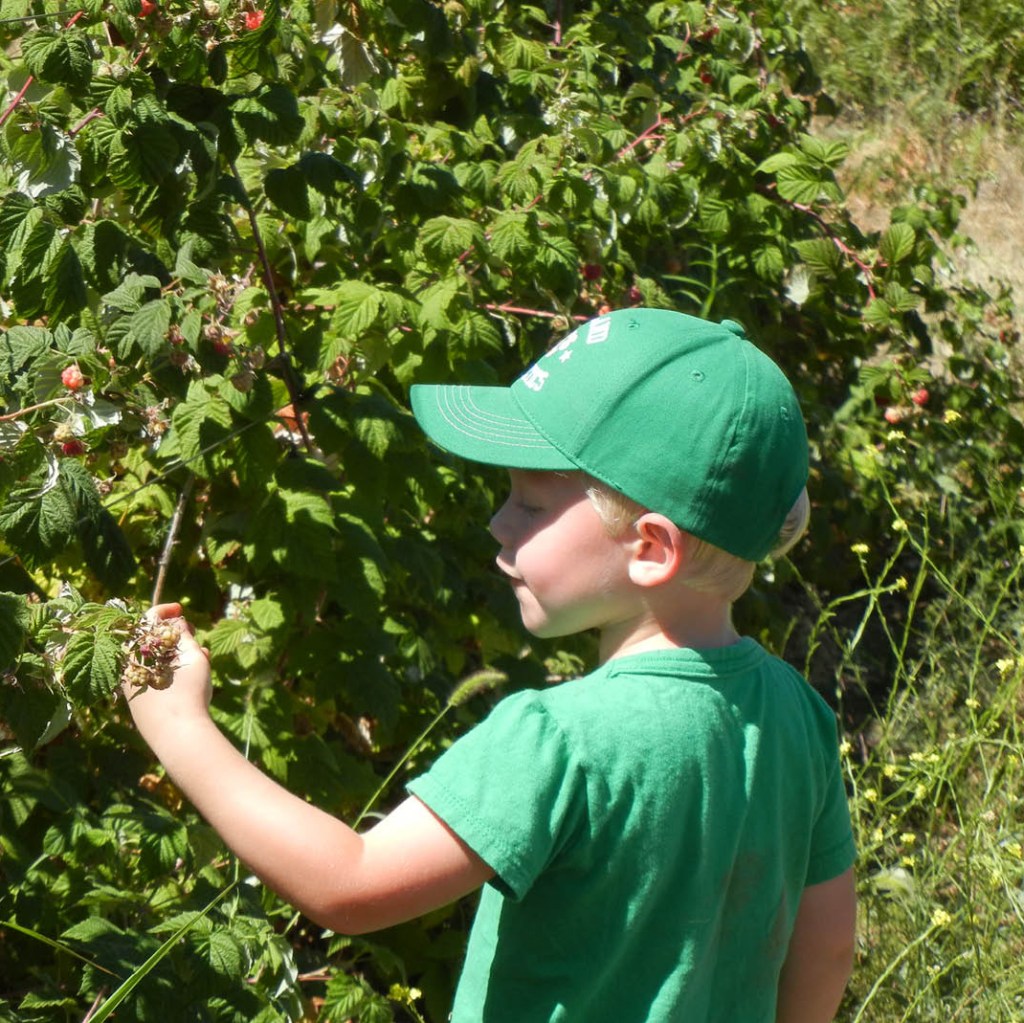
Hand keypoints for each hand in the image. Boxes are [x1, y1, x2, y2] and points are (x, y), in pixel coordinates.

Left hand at [124, 602, 211, 739]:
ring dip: (173, 652)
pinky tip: (189, 675)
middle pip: (147, 640)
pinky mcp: (136, 702)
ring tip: (200, 655)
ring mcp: (129, 685)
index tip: (181, 609)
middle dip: (171, 633)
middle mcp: (127, 667)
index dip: (165, 611)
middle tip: (191, 632)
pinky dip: (167, 669)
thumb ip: (182, 635)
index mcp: (137, 651)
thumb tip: (174, 623)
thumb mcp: (192, 657)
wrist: (178, 737)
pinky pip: (149, 676)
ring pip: (150, 659)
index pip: (146, 620)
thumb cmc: (187, 693)